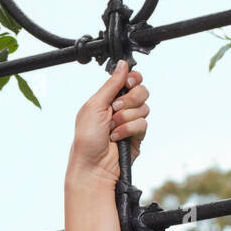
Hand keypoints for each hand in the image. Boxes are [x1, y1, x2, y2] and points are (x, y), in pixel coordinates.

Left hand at [69, 59, 149, 183]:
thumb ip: (111, 84)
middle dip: (129, 100)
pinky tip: (117, 137)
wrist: (93, 165)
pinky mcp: (137, 135)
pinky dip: (129, 130)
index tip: (128, 83)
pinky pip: (143, 123)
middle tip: (115, 109)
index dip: (132, 79)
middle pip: (142, 91)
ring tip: (111, 128)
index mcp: (108, 98)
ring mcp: (130, 121)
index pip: (130, 80)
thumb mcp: (94, 105)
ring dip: (125, 118)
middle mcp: (121, 108)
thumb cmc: (87, 138)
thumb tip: (122, 64)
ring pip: (144, 108)